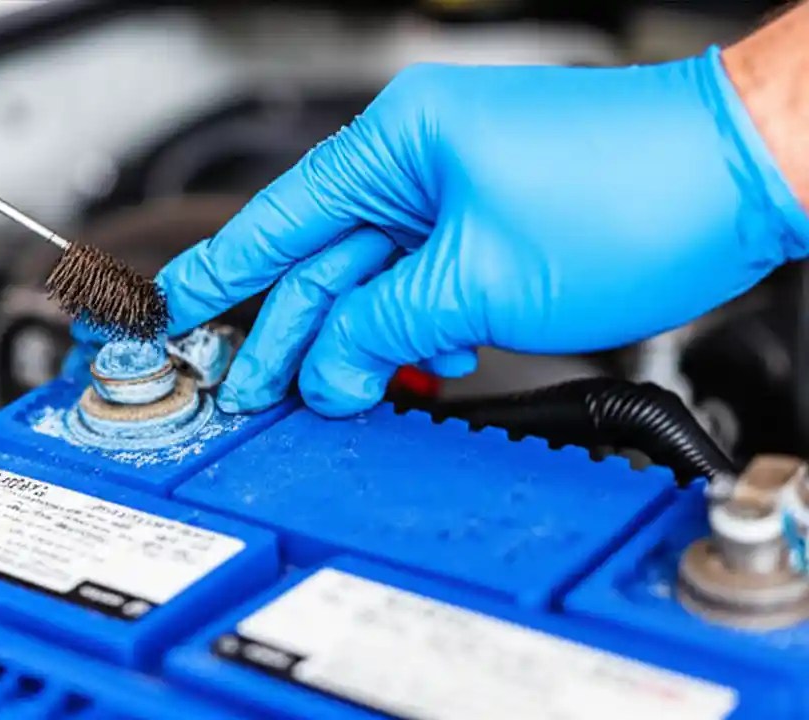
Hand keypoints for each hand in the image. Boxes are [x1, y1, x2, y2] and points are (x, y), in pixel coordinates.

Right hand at [155, 47, 808, 417]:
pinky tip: (419, 360)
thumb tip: (327, 371)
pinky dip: (416, 325)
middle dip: (288, 330)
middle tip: (246, 387)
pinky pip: (427, 278)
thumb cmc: (633, 194)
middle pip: (325, 259)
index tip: (174, 306)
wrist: (749, 172)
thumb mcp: (477, 283)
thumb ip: (383, 332)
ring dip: (361, 340)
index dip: (221, 272)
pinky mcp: (495, 217)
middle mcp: (419, 156)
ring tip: (336, 393)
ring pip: (377, 278)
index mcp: (397, 143)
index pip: (279, 217)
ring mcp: (457, 186)